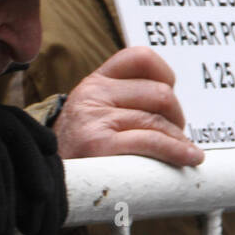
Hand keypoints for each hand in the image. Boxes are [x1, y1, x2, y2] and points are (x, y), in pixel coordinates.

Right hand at [53, 46, 203, 166]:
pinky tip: (187, 158)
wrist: (47, 177)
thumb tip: (172, 107)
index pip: (139, 58)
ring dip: (178, 140)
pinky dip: (176, 151)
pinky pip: (151, 141)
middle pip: (159, 93)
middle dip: (176, 116)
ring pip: (158, 120)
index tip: (168, 97)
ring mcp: (93, 118)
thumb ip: (124, 102)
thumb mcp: (94, 114)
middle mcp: (92, 94)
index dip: (165, 74)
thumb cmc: (80, 150)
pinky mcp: (98, 144)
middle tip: (175, 134)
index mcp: (94, 82)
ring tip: (183, 152)